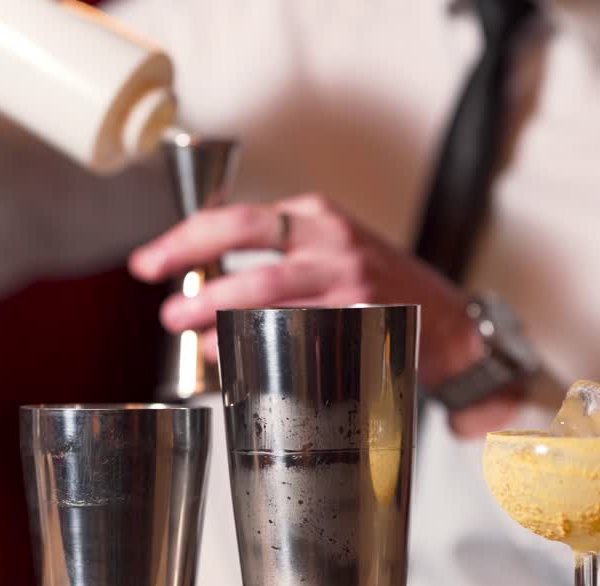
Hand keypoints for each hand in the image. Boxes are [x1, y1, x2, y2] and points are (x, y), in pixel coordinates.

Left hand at [128, 193, 520, 434]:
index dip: (184, 238)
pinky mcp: (361, 317)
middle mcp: (330, 238)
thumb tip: (202, 279)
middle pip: (244, 244)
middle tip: (166, 309)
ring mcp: (347, 277)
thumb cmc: (380, 288)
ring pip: (266, 290)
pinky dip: (253, 345)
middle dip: (192, 274)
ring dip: (217, 314)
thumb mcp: (332, 248)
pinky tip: (230, 358)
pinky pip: (294, 330)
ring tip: (189, 335)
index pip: (235, 217)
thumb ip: (277, 254)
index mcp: (315, 214)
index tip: (148, 262)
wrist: (452, 323)